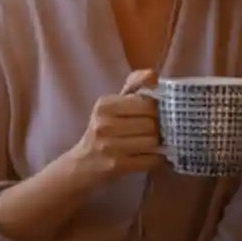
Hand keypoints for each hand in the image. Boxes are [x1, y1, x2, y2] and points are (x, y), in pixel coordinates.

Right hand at [66, 69, 165, 184]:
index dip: (157, 110)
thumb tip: (153, 75)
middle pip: (152, 123)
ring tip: (154, 144)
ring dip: (159, 145)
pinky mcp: (116, 166)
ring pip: (153, 141)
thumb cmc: (103, 131)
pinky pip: (151, 160)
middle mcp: (104, 124)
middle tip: (158, 132)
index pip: (147, 103)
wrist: (82, 165)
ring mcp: (109, 146)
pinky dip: (157, 159)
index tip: (155, 116)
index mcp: (105, 105)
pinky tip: (152, 157)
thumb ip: (134, 85)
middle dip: (159, 129)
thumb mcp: (113, 105)